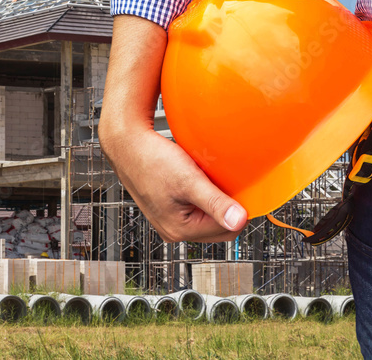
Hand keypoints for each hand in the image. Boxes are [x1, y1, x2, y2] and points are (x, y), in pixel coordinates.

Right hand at [99, 15, 246, 242]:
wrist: (126, 142)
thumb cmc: (152, 159)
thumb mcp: (188, 180)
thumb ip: (215, 203)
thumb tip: (240, 222)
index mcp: (179, 230)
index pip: (227, 230)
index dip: (240, 210)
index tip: (246, 188)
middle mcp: (173, 230)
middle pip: (218, 226)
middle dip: (228, 207)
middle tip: (231, 181)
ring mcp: (170, 218)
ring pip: (208, 214)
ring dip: (216, 199)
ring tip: (214, 178)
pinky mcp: (168, 205)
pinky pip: (196, 205)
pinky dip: (204, 193)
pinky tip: (202, 176)